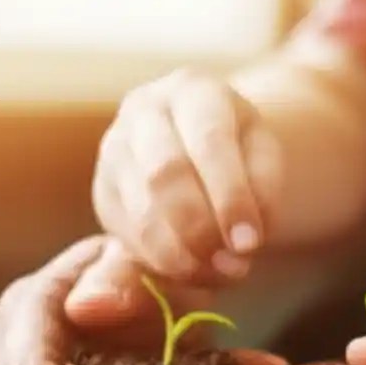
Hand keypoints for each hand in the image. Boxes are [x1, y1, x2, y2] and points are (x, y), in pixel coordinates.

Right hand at [93, 68, 280, 285]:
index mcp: (192, 89)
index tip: (251, 243)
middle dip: (200, 229)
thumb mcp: (263, 152)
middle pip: (164, 174)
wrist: (193, 138)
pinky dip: (160, 261)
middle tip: (233, 267)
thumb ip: (262, 190)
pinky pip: (126, 233)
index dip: (230, 197)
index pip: (209, 142)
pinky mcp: (102, 189)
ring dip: (181, 254)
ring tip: (217, 274)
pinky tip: (190, 271)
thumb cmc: (236, 146)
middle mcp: (142, 111)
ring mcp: (114, 149)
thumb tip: (242, 244)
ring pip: (141, 210)